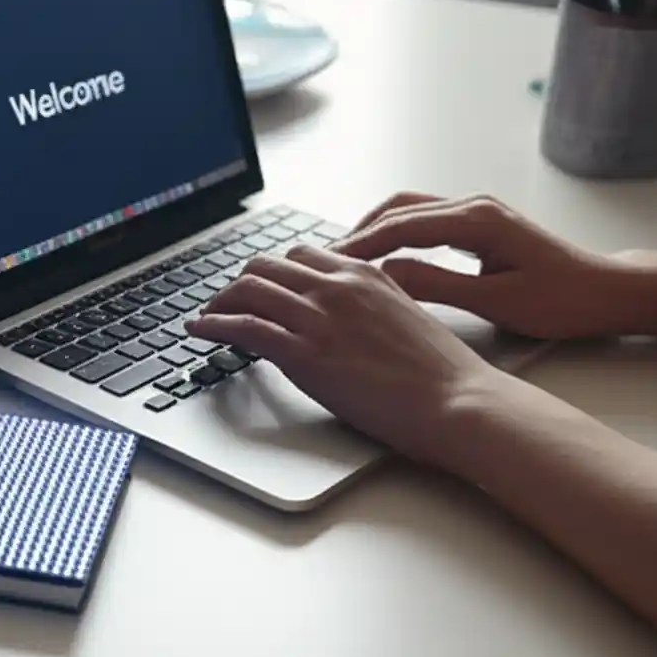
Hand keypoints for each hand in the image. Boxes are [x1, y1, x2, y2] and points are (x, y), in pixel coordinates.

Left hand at [185, 245, 497, 462]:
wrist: (457, 401)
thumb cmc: (440, 371)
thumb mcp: (404, 314)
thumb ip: (368, 302)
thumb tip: (341, 309)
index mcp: (363, 273)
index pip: (298, 254)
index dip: (271, 271)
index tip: (257, 286)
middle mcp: (337, 286)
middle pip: (266, 265)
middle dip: (239, 282)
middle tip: (225, 302)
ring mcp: (319, 317)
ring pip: (249, 289)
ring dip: (219, 301)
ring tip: (206, 316)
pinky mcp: (305, 354)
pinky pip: (244, 327)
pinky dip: (214, 325)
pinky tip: (200, 330)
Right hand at [332, 192, 632, 339]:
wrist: (606, 292)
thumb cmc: (562, 301)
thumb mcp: (495, 301)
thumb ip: (436, 284)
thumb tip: (383, 275)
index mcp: (476, 221)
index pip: (400, 226)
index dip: (360, 245)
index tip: (326, 263)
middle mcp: (473, 206)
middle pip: (397, 209)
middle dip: (358, 234)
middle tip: (322, 262)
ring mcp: (475, 212)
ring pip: (407, 210)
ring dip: (373, 230)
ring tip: (342, 260)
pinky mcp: (477, 224)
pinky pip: (422, 220)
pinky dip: (393, 234)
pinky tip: (379, 257)